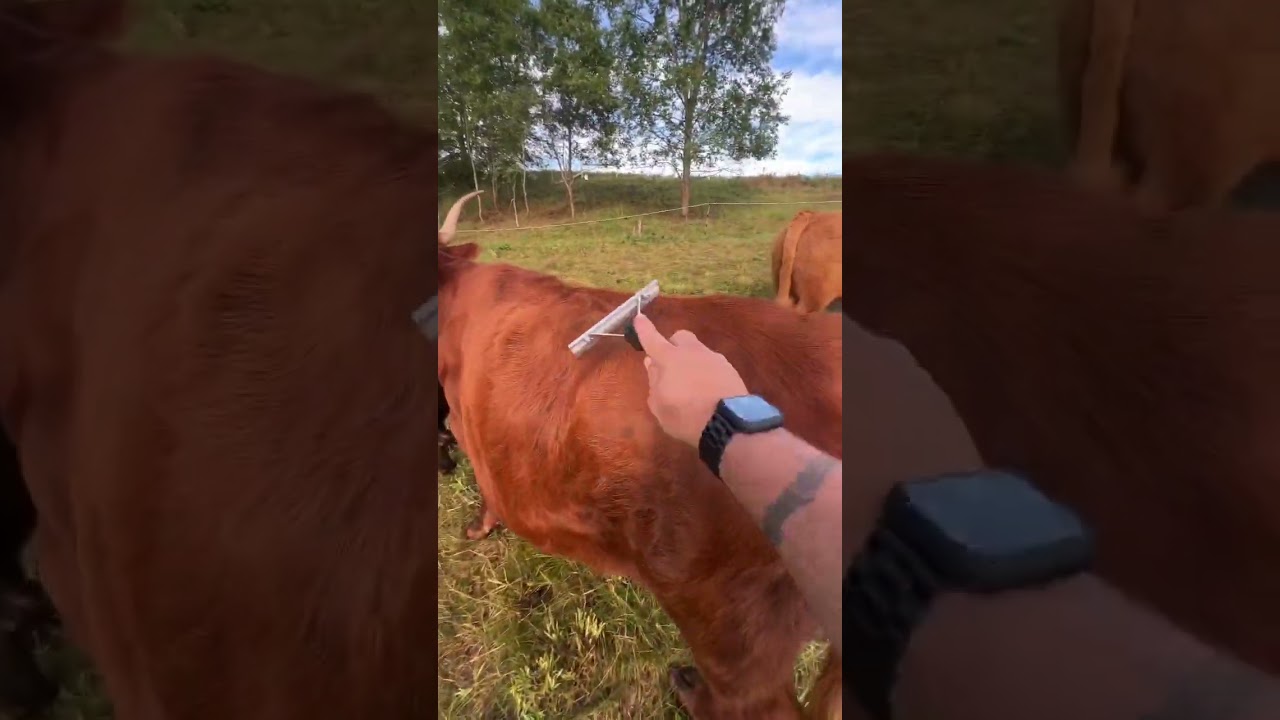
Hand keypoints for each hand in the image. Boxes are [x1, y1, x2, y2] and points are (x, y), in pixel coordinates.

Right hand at [631, 312, 748, 446]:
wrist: (728, 422)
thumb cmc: (685, 416)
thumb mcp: (659, 405)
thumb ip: (654, 381)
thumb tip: (651, 364)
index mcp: (669, 359)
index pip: (652, 339)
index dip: (644, 329)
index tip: (639, 318)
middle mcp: (692, 352)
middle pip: (680, 336)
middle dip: (673, 345)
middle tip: (670, 365)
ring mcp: (713, 358)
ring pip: (698, 350)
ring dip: (691, 361)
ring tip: (692, 384)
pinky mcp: (729, 368)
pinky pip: (713, 364)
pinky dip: (707, 372)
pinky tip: (708, 390)